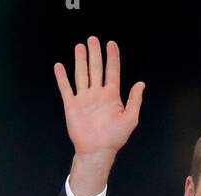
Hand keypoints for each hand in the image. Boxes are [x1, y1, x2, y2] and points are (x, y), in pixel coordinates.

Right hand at [54, 36, 143, 158]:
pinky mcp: (72, 105)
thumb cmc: (114, 138)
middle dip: (95, 53)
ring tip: (80, 47)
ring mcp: (84, 99)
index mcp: (111, 96)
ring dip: (81, 60)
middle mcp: (97, 94)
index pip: (112, 71)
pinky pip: (66, 88)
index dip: (112, 57)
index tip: (111, 44)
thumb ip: (135, 101)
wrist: (96, 151)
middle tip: (93, 39)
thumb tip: (141, 84)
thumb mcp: (130, 119)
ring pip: (82, 74)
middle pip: (96, 68)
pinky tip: (59, 66)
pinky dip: (62, 77)